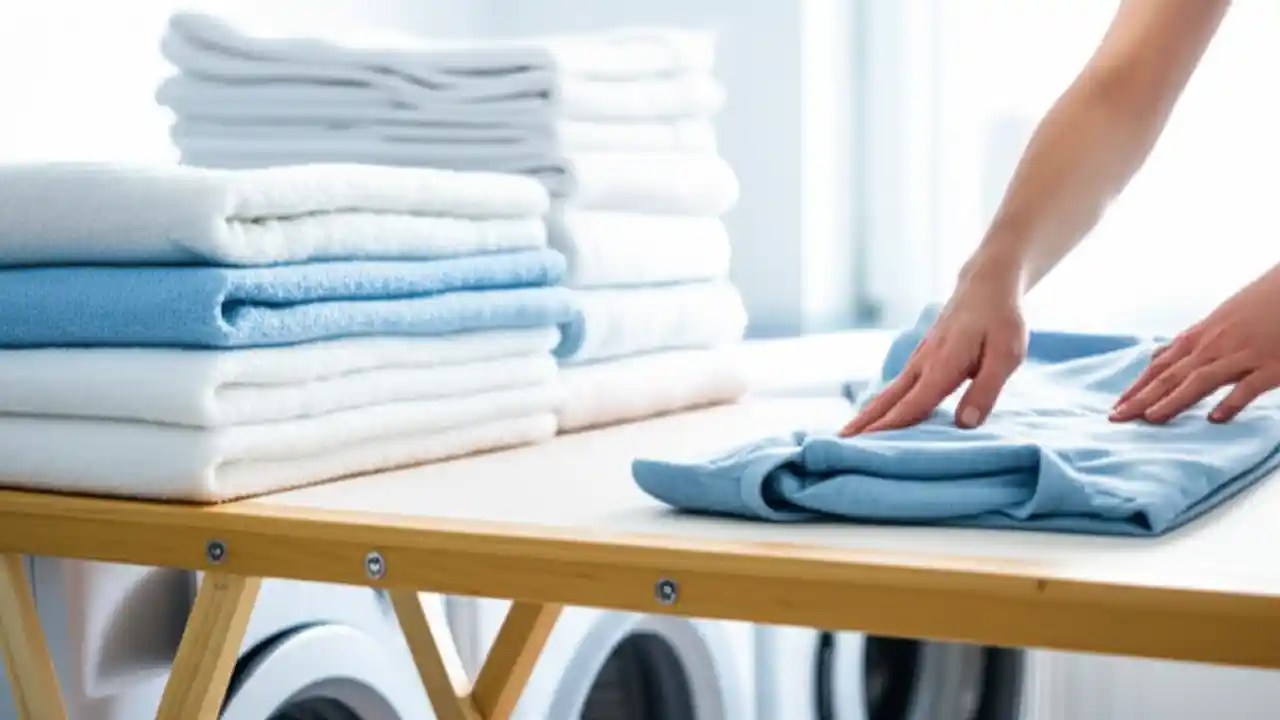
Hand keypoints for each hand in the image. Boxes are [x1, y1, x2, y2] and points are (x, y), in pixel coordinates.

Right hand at [840, 254, 1027, 435]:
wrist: (986, 283)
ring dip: (868, 413)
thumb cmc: (1001, 320)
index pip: (912, 405)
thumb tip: (965, 424)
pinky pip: (897, 384)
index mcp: (942, 366)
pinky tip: (877, 411)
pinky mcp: (922, 357)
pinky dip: (882, 401)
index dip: (889, 428)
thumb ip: (985, 391)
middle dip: (864, 422)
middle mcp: (923, 364)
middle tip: (839, 443)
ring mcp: (919, 359)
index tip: (865, 447)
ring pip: (889, 392)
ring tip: (850, 433)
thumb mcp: (1006, 356)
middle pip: (888, 399)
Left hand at [1111, 263, 1279, 423]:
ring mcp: (1243, 354)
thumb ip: (1190, 342)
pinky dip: (1231, 401)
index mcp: (1201, 336)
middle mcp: (1215, 345)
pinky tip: (1215, 418)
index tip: (1116, 407)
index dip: (1137, 387)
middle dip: (1142, 398)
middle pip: (1172, 375)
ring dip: (1175, 399)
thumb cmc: (1259, 304)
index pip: (1160, 366)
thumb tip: (1159, 356)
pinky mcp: (1273, 365)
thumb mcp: (1218, 320)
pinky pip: (1249, 386)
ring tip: (1152, 418)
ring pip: (1202, 379)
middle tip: (1117, 418)